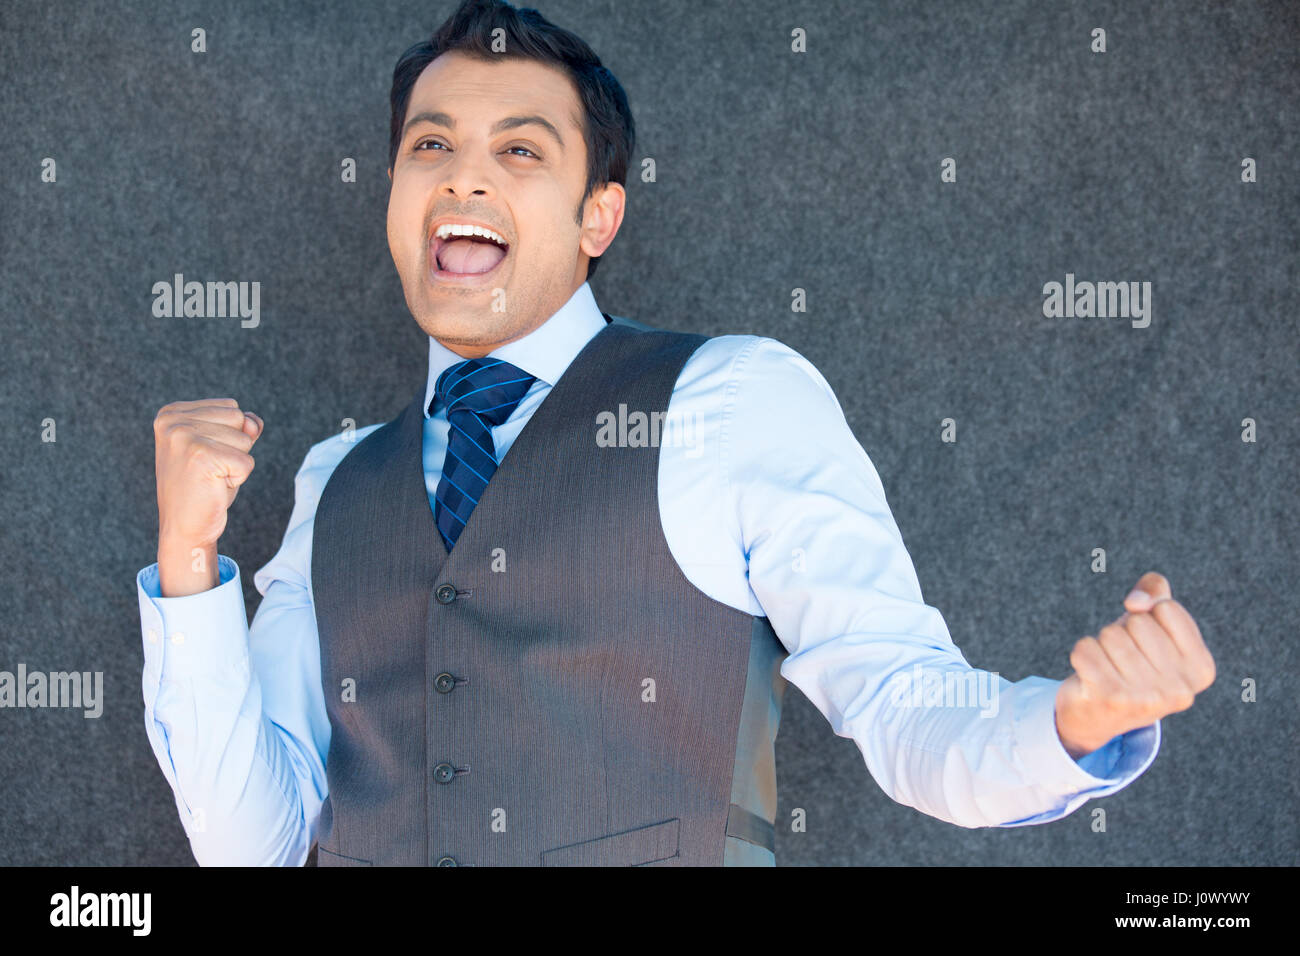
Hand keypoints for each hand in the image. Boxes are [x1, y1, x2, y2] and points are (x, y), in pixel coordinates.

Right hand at [153, 399, 262, 592]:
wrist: (184, 528)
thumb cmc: (204, 486)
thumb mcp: (223, 447)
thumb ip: (241, 426)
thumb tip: (254, 422)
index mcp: (172, 413)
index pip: (231, 408)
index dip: (228, 436)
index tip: (203, 457)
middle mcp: (172, 421)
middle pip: (239, 419)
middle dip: (234, 448)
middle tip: (209, 470)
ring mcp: (184, 437)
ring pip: (245, 439)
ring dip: (236, 464)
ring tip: (211, 477)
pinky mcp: (200, 457)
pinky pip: (247, 462)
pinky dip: (238, 478)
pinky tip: (214, 486)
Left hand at [1054, 572, 1214, 758]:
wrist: (1097, 715)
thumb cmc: (1130, 661)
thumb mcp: (1153, 625)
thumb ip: (1156, 594)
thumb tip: (1135, 603)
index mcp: (1202, 669)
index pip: (1167, 608)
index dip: (1147, 616)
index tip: (1147, 645)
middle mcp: (1180, 689)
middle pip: (1138, 621)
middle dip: (1124, 632)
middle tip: (1123, 660)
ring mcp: (1146, 698)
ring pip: (1111, 633)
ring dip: (1102, 644)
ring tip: (1109, 668)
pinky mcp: (1109, 699)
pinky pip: (1086, 648)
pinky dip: (1082, 653)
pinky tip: (1090, 675)